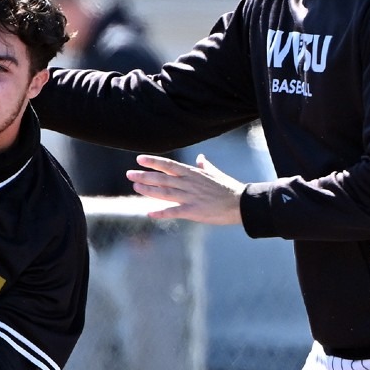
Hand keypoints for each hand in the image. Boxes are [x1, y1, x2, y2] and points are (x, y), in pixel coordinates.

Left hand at [127, 154, 244, 224]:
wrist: (240, 203)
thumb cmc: (228, 188)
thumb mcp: (215, 173)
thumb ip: (205, 166)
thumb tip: (201, 157)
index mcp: (193, 173)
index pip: (168, 165)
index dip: (153, 162)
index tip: (139, 159)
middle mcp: (188, 183)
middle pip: (162, 178)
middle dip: (144, 176)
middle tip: (129, 175)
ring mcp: (190, 196)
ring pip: (165, 192)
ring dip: (149, 191)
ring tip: (136, 188)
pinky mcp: (193, 211)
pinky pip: (174, 211)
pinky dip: (161, 212)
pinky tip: (149, 213)